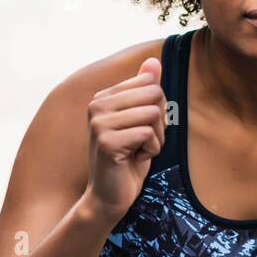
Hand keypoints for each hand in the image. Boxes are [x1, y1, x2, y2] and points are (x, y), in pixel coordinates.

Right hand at [83, 56, 165, 221]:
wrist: (109, 196)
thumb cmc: (129, 158)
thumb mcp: (141, 121)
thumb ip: (145, 90)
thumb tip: (153, 61)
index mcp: (104, 97)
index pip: (151, 84)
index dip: (157, 109)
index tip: (141, 128)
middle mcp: (97, 105)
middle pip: (155, 95)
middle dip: (159, 123)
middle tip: (142, 142)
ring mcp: (99, 123)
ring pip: (153, 115)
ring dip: (156, 138)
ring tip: (138, 151)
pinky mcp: (107, 141)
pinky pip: (149, 135)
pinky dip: (151, 151)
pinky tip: (134, 160)